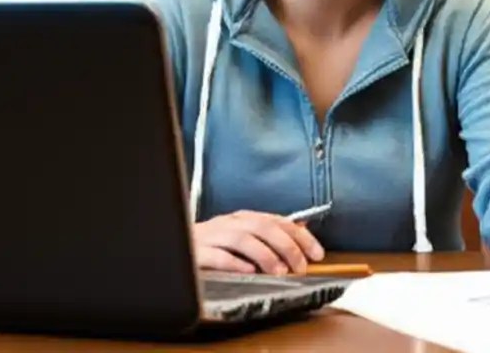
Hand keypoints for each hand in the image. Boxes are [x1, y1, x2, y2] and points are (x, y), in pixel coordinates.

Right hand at [193, 210, 325, 274]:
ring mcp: (212, 236)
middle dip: (286, 246)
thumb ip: (269, 234)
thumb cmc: (211, 245)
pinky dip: (235, 263)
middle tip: (300, 266)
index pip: (278, 221)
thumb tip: (302, 231)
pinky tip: (248, 271)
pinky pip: (217, 255)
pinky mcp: (197, 252)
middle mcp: (229, 223)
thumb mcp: (243, 236)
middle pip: (262, 227)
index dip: (300, 236)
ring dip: (265, 255)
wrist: (173, 245)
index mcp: (243, 218)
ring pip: (242, 238)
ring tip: (279, 271)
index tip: (317, 253)